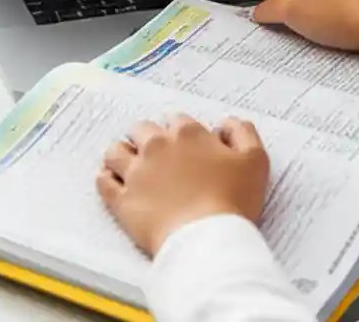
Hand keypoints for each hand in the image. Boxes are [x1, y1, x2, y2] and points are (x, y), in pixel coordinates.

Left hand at [97, 114, 268, 256]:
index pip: (177, 119)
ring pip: (116, 150)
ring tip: (130, 164)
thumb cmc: (233, 201)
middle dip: (147, 136)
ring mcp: (136, 173)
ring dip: (122, 153)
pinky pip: (103, 181)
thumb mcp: (255, 161)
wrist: (206, 238)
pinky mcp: (122, 200)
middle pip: (142, 128)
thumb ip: (243, 133)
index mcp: (188, 135)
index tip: (187, 145)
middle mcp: (157, 147)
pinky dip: (106, 178)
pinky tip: (113, 181)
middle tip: (157, 153)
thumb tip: (226, 123)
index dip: (182, 131)